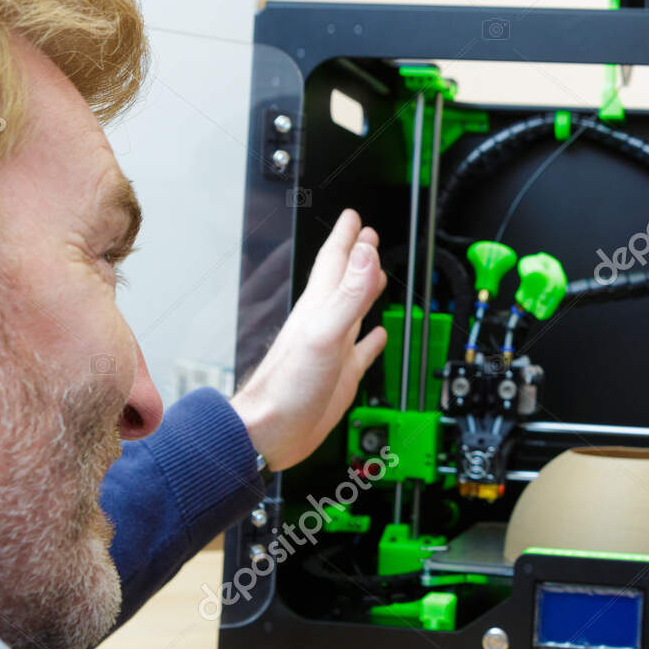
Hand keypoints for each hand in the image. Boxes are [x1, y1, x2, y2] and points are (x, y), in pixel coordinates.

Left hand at [229, 209, 388, 470]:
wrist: (270, 430)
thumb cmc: (286, 386)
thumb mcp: (322, 333)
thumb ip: (347, 294)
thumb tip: (365, 255)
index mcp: (319, 309)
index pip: (335, 262)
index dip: (345, 238)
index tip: (354, 218)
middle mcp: (325, 324)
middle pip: (344, 280)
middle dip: (356, 256)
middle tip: (368, 236)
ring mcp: (333, 348)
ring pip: (354, 309)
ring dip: (365, 290)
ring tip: (378, 274)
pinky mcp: (341, 374)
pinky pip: (361, 350)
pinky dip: (372, 339)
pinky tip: (379, 335)